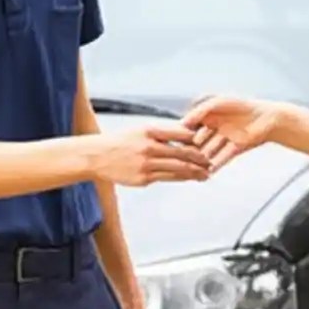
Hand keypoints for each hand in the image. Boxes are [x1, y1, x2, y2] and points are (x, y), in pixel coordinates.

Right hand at [89, 125, 210, 186]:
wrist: (97, 156)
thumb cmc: (122, 141)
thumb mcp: (141, 130)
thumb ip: (163, 133)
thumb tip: (188, 134)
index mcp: (150, 130)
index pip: (181, 134)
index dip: (197, 139)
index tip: (208, 142)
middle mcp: (149, 147)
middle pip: (183, 153)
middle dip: (200, 158)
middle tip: (211, 162)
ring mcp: (146, 164)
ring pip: (178, 168)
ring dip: (195, 172)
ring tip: (206, 174)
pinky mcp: (143, 179)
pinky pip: (167, 178)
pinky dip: (181, 178)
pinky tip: (190, 178)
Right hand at [184, 95, 289, 167]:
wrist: (269, 116)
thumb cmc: (244, 105)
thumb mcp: (218, 102)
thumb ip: (200, 110)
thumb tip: (184, 122)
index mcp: (211, 114)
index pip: (193, 126)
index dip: (186, 133)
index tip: (177, 140)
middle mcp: (217, 126)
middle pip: (202, 140)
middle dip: (194, 148)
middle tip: (186, 156)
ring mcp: (226, 137)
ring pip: (212, 150)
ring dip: (205, 158)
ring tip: (196, 166)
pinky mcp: (236, 148)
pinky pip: (224, 157)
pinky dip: (217, 164)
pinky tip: (209, 171)